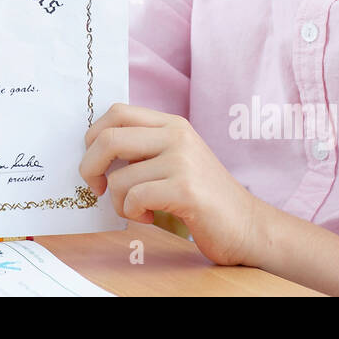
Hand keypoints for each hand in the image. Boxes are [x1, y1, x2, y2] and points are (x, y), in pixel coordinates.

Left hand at [79, 103, 262, 266]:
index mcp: (172, 124)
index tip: (95, 162)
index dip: (93, 136)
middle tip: (97, 188)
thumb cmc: (203, 197)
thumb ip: (144, 148)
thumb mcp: (175, 159)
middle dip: (90, 167)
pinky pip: (134, 198)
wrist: (248, 226)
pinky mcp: (185, 190)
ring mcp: (183, 161)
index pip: (117, 112)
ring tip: (138, 210)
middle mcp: (177, 135)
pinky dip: (132, 213)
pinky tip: (149, 218)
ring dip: (118, 202)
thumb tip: (92, 150)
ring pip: (119, 178)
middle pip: (109, 138)